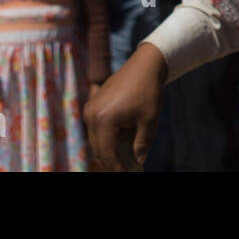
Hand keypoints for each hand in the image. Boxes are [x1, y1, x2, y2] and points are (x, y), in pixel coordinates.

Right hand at [85, 42, 166, 170]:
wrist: (145, 64)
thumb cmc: (149, 91)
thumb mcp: (149, 121)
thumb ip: (141, 145)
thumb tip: (137, 163)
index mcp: (103, 120)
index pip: (107, 154)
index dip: (118, 169)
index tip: (130, 174)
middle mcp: (91, 115)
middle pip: (99, 149)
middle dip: (114, 162)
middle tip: (130, 169)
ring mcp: (90, 109)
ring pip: (97, 140)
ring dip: (110, 151)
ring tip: (128, 160)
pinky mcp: (93, 105)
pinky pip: (98, 129)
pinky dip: (109, 138)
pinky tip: (124, 145)